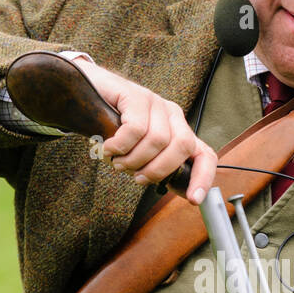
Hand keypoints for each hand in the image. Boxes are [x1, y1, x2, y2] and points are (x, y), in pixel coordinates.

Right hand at [57, 53, 217, 204]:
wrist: (89, 93)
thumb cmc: (114, 128)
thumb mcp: (138, 152)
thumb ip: (154, 166)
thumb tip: (166, 186)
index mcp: (178, 131)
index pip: (204, 154)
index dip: (203, 178)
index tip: (193, 199)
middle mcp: (172, 115)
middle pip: (182, 147)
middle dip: (158, 170)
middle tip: (136, 176)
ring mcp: (155, 102)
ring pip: (157, 140)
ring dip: (133, 159)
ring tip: (117, 161)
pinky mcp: (136, 95)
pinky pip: (136, 129)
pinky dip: (120, 145)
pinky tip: (109, 147)